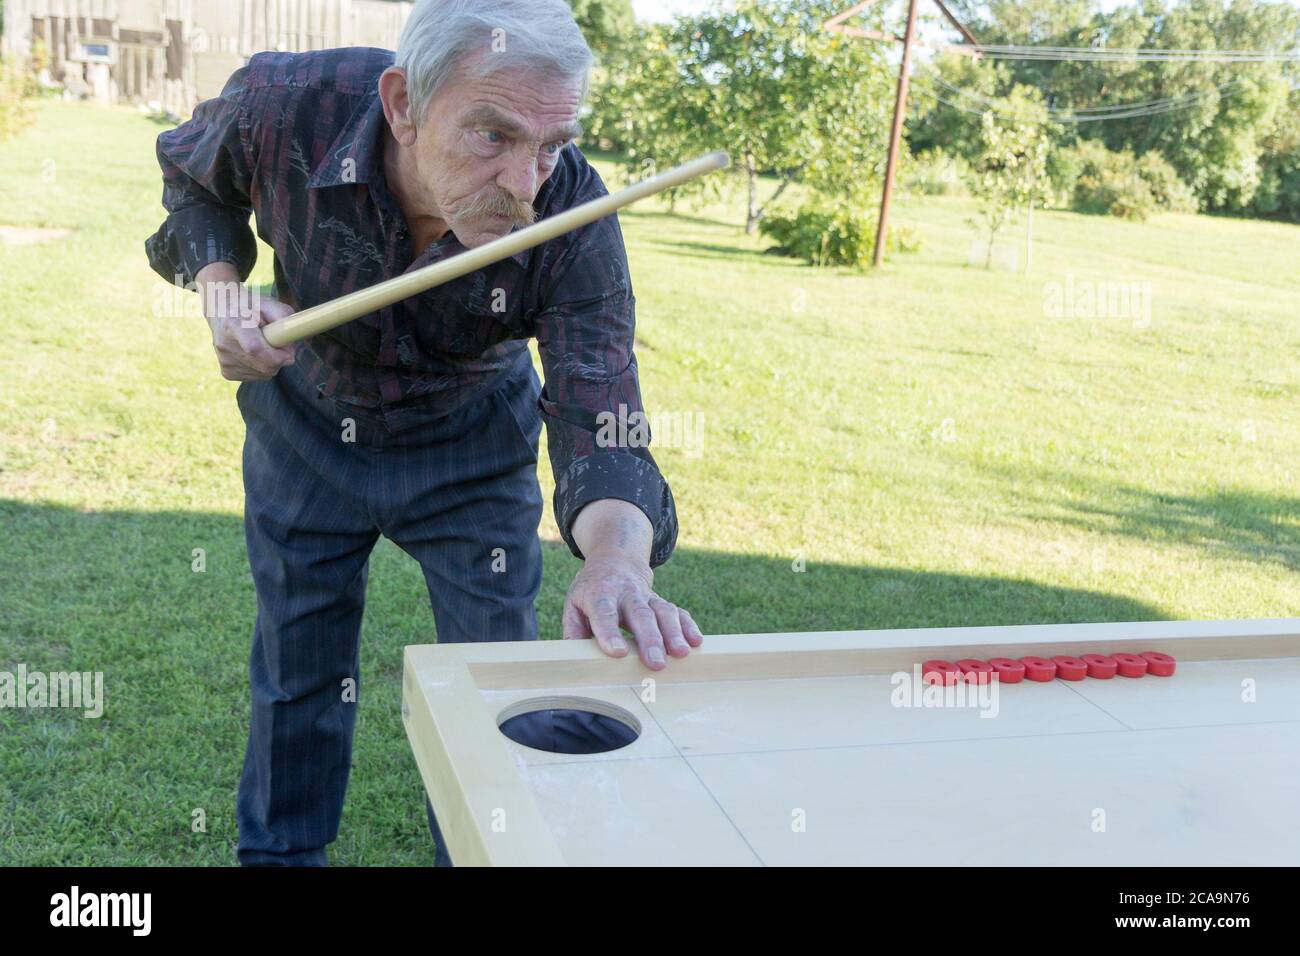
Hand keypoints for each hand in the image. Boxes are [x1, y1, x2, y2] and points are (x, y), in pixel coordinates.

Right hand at [196, 262, 295, 380]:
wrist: (220, 312)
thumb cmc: (248, 306)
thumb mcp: (267, 302)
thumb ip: (283, 316)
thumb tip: (290, 344)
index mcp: (232, 323)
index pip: (254, 348)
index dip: (276, 355)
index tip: (288, 351)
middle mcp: (224, 345)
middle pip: (264, 366)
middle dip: (280, 358)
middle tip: (279, 343)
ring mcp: (225, 361)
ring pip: (265, 373)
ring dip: (272, 361)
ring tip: (262, 343)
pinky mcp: (228, 373)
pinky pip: (258, 376)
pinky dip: (263, 366)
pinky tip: (255, 353)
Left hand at [562, 552, 704, 670]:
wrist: (615, 561)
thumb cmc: (591, 591)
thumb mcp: (573, 604)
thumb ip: (573, 630)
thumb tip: (574, 658)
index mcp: (599, 595)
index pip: (604, 613)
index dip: (609, 633)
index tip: (617, 653)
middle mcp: (626, 594)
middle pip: (640, 614)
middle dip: (649, 639)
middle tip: (656, 663)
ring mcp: (647, 596)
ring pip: (663, 612)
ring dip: (674, 633)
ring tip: (681, 653)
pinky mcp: (661, 602)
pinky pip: (678, 612)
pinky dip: (688, 626)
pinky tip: (696, 642)